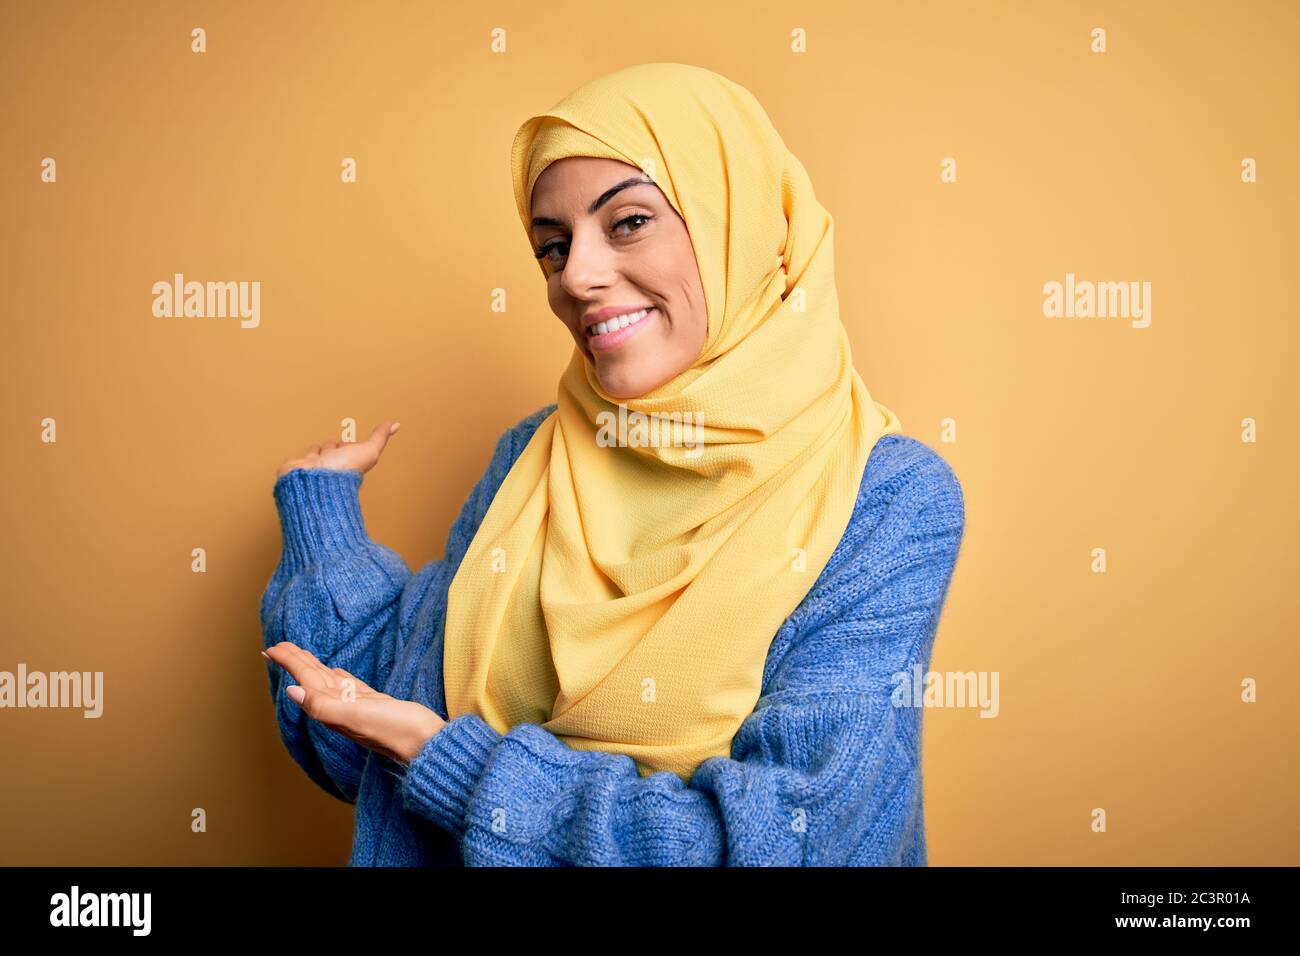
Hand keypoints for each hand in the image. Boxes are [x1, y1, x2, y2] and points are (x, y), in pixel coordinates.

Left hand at [262, 641, 445, 765]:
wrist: (427, 744)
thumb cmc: (396, 731)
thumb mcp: (356, 717)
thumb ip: (323, 706)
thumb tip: (291, 691)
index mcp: (334, 708)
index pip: (306, 679)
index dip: (289, 663)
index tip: (271, 648)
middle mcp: (342, 707)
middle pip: (313, 678)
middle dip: (296, 662)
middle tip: (278, 646)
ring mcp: (359, 706)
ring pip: (330, 681)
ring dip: (315, 667)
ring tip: (301, 655)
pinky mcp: (376, 704)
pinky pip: (351, 687)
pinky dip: (340, 677)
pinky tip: (336, 672)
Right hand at [276, 420, 400, 478]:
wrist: (315, 481)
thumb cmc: (342, 471)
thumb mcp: (369, 451)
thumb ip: (379, 438)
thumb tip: (395, 425)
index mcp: (346, 460)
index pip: (346, 447)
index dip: (348, 444)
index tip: (350, 443)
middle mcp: (329, 464)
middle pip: (329, 449)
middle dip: (331, 447)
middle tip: (333, 447)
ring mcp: (312, 467)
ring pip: (313, 454)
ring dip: (314, 452)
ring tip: (316, 453)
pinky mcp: (295, 469)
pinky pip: (294, 463)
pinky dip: (294, 462)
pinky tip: (294, 464)